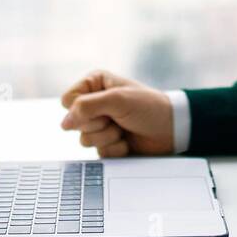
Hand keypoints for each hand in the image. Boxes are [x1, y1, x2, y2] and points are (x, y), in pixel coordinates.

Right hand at [59, 69, 175, 156]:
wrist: (171, 130)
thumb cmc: (149, 107)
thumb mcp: (118, 99)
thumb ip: (86, 107)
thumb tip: (64, 123)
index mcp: (95, 84)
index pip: (67, 100)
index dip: (81, 108)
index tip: (103, 107)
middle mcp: (95, 103)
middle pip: (74, 122)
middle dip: (98, 124)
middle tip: (117, 119)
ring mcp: (100, 124)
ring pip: (84, 139)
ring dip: (108, 137)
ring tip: (124, 130)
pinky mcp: (107, 143)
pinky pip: (98, 152)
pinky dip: (115, 149)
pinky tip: (128, 142)